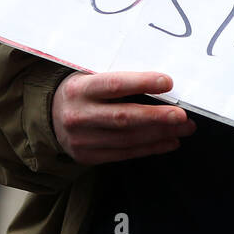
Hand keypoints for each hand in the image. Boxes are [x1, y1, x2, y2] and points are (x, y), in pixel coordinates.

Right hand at [51, 71, 195, 163]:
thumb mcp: (90, 76)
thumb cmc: (82, 90)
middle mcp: (78, 115)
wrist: (49, 116)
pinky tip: (169, 141)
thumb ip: (118, 78)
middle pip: (124, 117)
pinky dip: (151, 147)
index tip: (168, 82)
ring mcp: (81, 139)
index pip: (114, 85)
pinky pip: (125, 153)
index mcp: (79, 89)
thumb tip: (162, 82)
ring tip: (184, 128)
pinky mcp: (87, 157)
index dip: (142, 83)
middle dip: (157, 117)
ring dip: (160, 134)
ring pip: (128, 139)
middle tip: (183, 115)